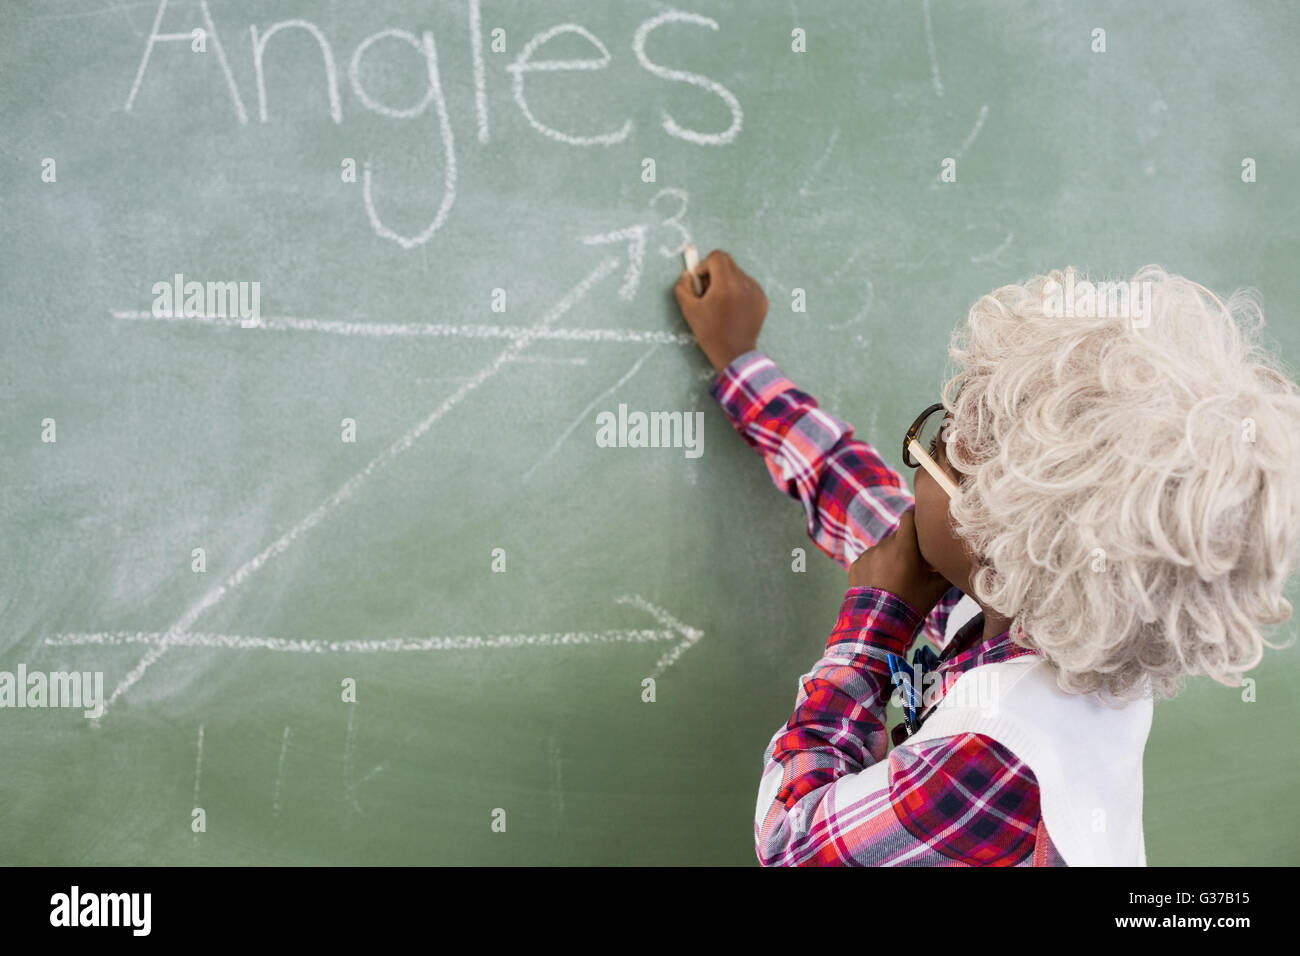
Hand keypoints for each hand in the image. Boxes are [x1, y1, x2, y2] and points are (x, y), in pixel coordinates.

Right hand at [673, 250, 767, 371]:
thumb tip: (688, 274)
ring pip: (737, 274)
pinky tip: (733, 309)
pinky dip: (738, 291)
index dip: (704, 265)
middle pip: (727, 263)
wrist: (735, 354)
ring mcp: (756, 290)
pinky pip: (747, 285)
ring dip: (726, 282)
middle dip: (714, 272)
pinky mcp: (762, 299)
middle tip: (708, 292)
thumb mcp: (689, 310)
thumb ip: (683, 287)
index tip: (700, 281)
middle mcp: (745, 283)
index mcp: (727, 284)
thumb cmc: (710, 333)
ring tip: (721, 303)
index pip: (717, 256)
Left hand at [848, 509, 953, 616]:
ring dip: (891, 557)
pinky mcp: (855, 566)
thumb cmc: (911, 604)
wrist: (878, 625)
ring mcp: (867, 556)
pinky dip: (876, 567)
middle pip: (898, 536)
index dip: (917, 517)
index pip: (909, 516)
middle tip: (915, 563)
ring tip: (897, 579)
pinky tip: (882, 585)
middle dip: (907, 545)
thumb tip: (968, 562)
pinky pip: (869, 560)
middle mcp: (883, 547)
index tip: (923, 526)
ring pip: (883, 549)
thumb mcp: (935, 588)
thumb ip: (949, 570)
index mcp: (903, 547)